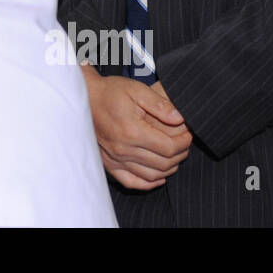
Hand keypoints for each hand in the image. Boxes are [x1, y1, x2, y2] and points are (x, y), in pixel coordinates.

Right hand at [80, 65, 191, 190]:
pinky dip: (148, 183)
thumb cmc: (110, 92)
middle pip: (163, 163)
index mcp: (132, 131)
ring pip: (151, 175)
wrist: (84, 97)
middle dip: (180, 155)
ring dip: (168, 169)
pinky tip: (158, 176)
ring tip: (174, 156)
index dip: (184, 143)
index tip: (188, 135)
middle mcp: (123, 149)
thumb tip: (180, 119)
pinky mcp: (108, 163)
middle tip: (184, 144)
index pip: (169, 148)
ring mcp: (115, 159)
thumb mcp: (136, 90)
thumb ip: (160, 105)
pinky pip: (131, 181)